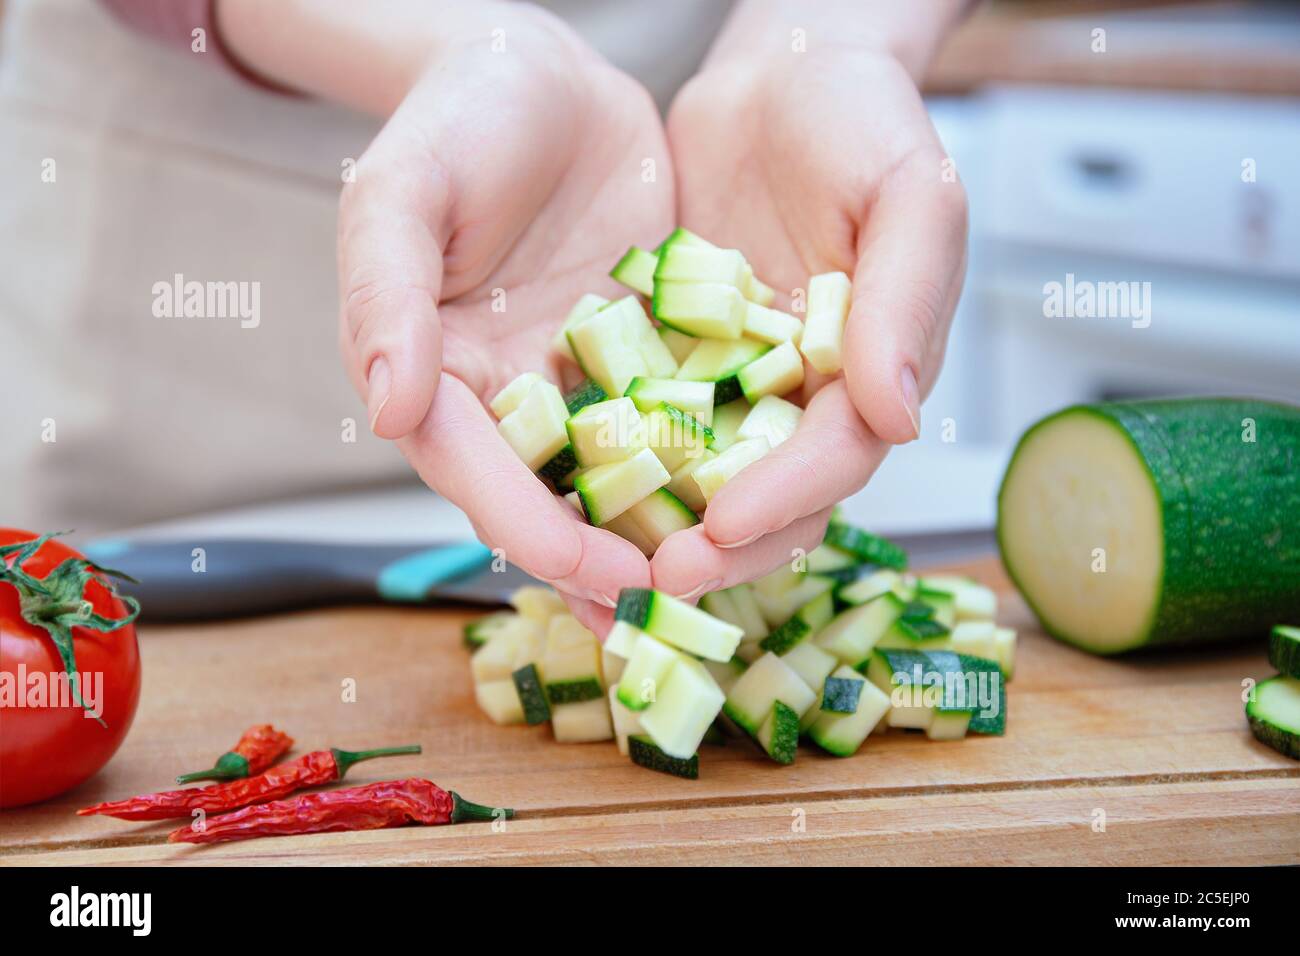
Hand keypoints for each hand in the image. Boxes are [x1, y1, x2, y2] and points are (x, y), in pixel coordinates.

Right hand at [350, 13, 676, 628]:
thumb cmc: (455, 119)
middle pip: (545, 497)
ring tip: (706, 590)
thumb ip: (384, 296)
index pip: (473, 469)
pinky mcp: (639, 354)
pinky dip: (701, 466)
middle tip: (658, 610)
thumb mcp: (400, 192)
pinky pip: (671, 421)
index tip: (585, 562)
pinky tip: (748, 502)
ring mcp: (577, 379)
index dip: (525, 522)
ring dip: (654, 536)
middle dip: (597, 559)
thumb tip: (387, 405)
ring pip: (614, 478)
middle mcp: (506, 394)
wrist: (539, 71)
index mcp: (438, 372)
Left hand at [656, 12, 967, 596]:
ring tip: (607, 564)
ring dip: (665, 526)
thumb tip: (900, 416)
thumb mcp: (908, 193)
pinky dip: (622, 464)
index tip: (725, 525)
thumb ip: (908, 298)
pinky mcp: (682, 357)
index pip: (836, 456)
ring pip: (707, 476)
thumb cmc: (863, 122)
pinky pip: (651, 421)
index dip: (785, 498)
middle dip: (722, 544)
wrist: (785, 72)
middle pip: (772, 494)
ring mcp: (742, 380)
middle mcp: (809, 393)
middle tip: (657, 579)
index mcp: (874, 370)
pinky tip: (573, 493)